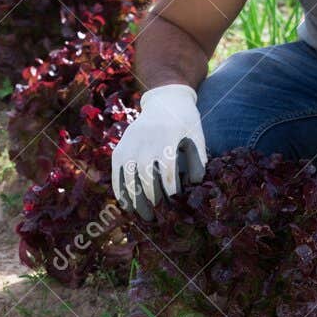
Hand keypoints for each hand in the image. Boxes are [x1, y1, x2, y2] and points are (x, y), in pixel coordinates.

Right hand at [111, 84, 206, 217]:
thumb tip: (195, 185)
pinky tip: (126, 205)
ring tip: (144, 216)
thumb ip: (199, 158)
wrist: (165, 100)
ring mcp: (130, 143)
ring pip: (128, 176)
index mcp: (167, 135)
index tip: (175, 204)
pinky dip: (120, 190)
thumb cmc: (185, 122)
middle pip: (145, 174)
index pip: (167, 168)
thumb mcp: (197, 135)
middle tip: (159, 217)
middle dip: (152, 198)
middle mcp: (146, 139)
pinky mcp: (120, 148)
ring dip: (135, 199)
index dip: (171, 189)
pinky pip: (117, 172)